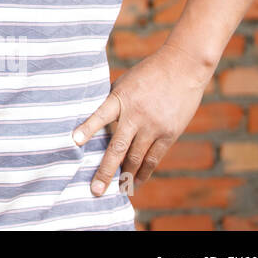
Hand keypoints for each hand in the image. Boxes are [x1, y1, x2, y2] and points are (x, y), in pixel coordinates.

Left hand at [72, 42, 213, 196]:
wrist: (183, 67)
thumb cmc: (148, 74)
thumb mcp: (124, 83)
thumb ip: (112, 103)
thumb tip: (96, 123)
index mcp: (121, 98)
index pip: (101, 114)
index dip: (87, 128)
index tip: (73, 141)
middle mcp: (137, 115)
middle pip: (118, 147)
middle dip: (105, 170)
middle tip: (95, 190)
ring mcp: (154, 126)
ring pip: (137, 158)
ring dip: (126, 176)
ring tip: (115, 190)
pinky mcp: (169, 133)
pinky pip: (154, 158)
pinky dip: (144, 172)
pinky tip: (136, 182)